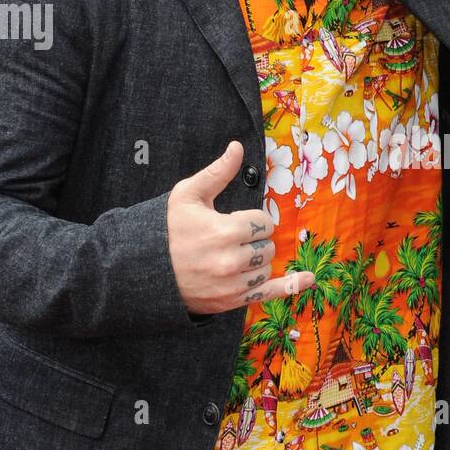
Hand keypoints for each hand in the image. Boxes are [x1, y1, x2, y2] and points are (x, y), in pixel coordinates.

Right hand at [167, 140, 313, 315]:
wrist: (141, 269)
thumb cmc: (165, 229)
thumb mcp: (187, 195)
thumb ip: (217, 173)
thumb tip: (237, 148)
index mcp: (225, 230)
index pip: (263, 223)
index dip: (252, 221)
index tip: (234, 222)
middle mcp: (232, 260)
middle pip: (267, 246)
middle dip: (254, 241)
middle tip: (229, 240)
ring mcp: (232, 284)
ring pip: (266, 268)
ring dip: (256, 261)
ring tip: (231, 257)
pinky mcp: (230, 302)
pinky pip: (268, 293)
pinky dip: (290, 287)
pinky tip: (308, 280)